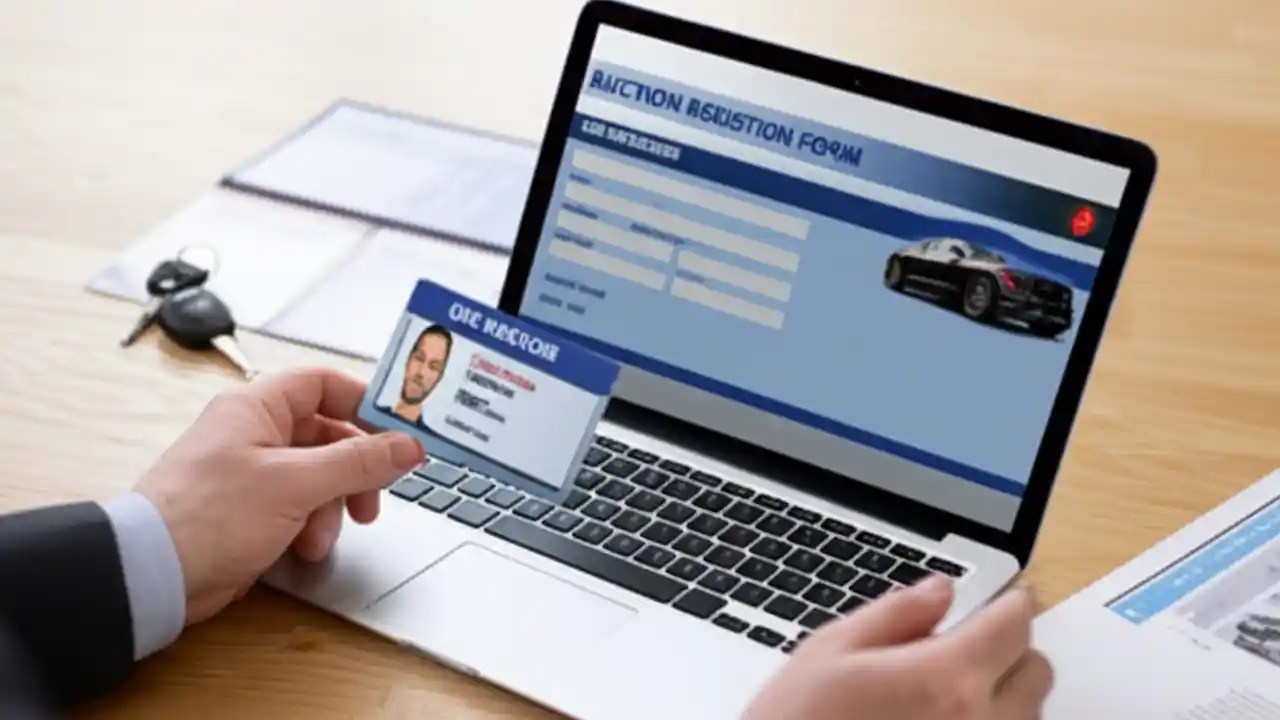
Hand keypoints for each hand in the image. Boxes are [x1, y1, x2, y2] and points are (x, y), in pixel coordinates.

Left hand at [134, 368, 424, 624]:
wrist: (150, 575)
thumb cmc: (208, 516)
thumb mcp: (296, 484)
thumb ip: (358, 462)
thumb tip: (407, 445)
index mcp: (257, 408)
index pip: (324, 384)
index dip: (365, 404)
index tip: (398, 431)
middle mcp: (253, 433)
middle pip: (328, 437)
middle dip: (354, 473)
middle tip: (373, 499)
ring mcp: (250, 473)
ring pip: (317, 478)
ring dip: (330, 510)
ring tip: (319, 539)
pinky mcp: (248, 511)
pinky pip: (297, 508)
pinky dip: (308, 528)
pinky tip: (302, 550)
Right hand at [743, 576, 1050, 719]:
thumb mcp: (831, 652)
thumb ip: (897, 614)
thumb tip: (942, 591)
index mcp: (946, 680)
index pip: (1015, 624)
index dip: (1011, 603)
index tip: (1005, 599)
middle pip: (1037, 671)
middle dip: (1008, 652)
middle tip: (963, 651)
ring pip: (1029, 715)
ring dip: (1003, 698)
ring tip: (942, 700)